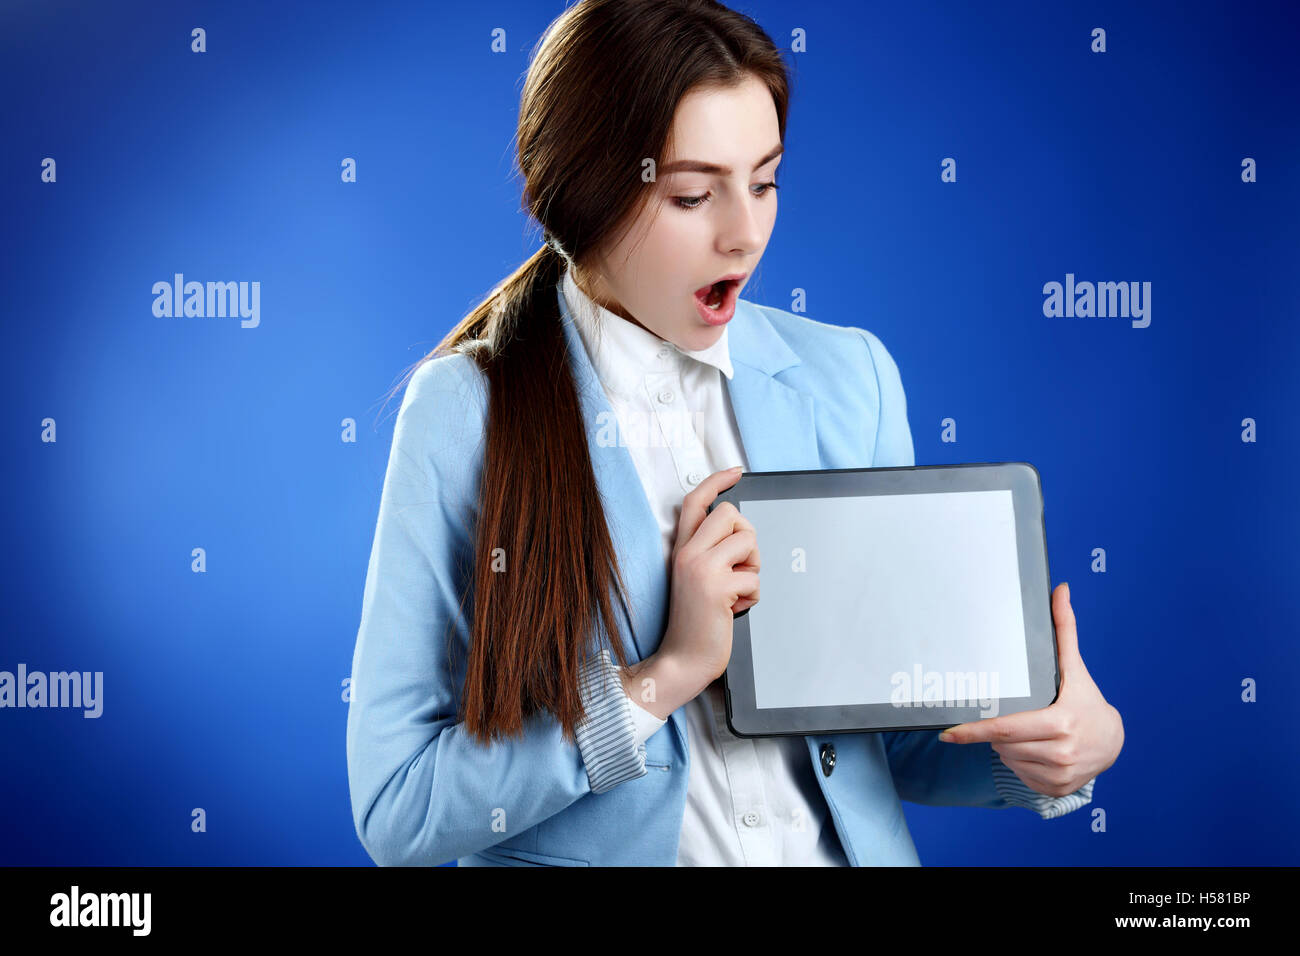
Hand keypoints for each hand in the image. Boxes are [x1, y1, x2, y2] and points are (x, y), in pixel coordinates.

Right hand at [658, 466, 760, 691]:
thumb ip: (710, 553)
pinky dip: (753, 596)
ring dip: (753, 568)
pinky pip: (754, 577)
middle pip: (731, 514)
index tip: (735, 472)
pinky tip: (735, 609)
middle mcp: (687, 554)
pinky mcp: (716, 587)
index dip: (716, 481)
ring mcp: (700, 569)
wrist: (682, 660)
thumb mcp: (695, 579)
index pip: (695, 502)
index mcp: (681, 549)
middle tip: (741, 564)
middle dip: (747, 536)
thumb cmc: (695, 622)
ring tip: (737, 590)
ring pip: (748, 542)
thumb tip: (740, 533)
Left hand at [936, 582, 1123, 797]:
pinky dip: (1020, 762)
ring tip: (1030, 731)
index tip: (947, 734)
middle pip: (1003, 743)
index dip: (973, 731)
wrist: (1113, 741)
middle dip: (998, 731)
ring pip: (1008, 759)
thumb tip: (1060, 589)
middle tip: (1012, 716)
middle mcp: (1061, 752)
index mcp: (1061, 722)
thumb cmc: (1086, 701)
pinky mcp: (1056, 789)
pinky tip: (1035, 749)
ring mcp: (1060, 775)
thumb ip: (1064, 629)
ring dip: (1008, 746)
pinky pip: (1020, 774)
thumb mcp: (1074, 667)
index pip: (1005, 728)